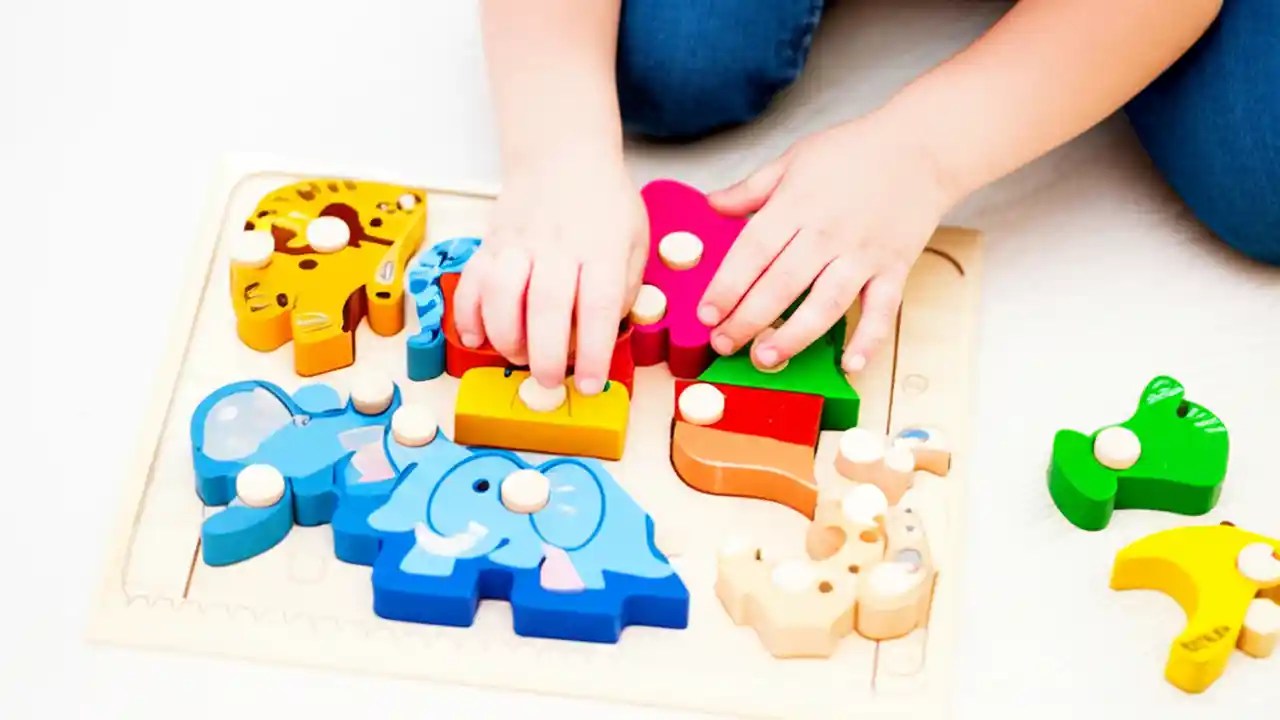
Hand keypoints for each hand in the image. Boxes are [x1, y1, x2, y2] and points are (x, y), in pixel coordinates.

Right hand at [452, 156, 648, 394]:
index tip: (593, 384)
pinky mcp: (490, 243)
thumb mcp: (634, 240)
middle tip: (550, 382)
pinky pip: (470, 282)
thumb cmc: (603, 205)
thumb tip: (602, 333)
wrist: (562, 155)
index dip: (594, 351)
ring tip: (518, 357)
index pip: (597, 305)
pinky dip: (467, 314)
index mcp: (600, 247)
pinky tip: (476, 337)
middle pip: (546, 305)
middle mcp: (557, 245)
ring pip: (501, 293)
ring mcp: (518, 242)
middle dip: (546, 355)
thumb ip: (623, 287)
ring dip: (505, 336)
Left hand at [699, 116, 954, 372]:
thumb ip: (751, 189)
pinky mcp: (894, 269)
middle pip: (781, 284)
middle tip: (723, 343)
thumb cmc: (853, 153)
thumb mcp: (793, 160)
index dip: (727, 286)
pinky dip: (868, 340)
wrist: (921, 147)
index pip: (753, 251)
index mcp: (797, 205)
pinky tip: (849, 365)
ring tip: (766, 357)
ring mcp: (863, 255)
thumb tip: (712, 204)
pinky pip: (881, 311)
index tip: (706, 313)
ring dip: (794, 335)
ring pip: (825, 303)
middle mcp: (828, 233)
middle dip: (748, 319)